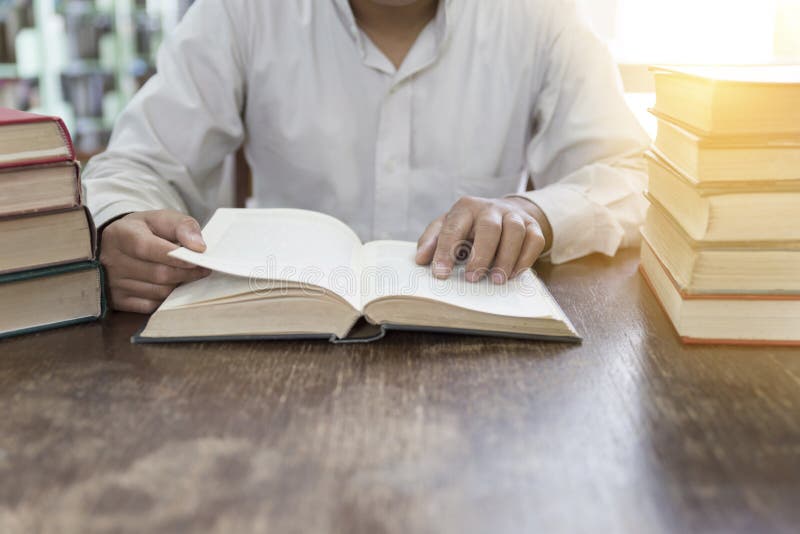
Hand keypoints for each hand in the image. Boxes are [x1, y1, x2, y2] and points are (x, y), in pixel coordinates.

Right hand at [100, 210, 211, 312]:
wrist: (118, 246)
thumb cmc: (144, 231)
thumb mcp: (161, 219)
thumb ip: (182, 226)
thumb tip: (198, 246)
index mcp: (120, 235)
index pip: (147, 248)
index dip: (175, 256)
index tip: (198, 258)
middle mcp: (111, 260)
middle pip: (158, 274)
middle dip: (186, 272)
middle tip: (203, 268)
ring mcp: (112, 283)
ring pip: (158, 292)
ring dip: (179, 285)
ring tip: (187, 275)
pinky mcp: (118, 301)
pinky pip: (151, 305)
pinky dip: (167, 298)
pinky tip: (172, 286)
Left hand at [415, 196, 551, 282]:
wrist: (502, 212)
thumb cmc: (469, 226)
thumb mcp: (446, 227)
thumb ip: (431, 241)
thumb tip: (420, 259)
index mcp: (465, 208)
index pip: (453, 228)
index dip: (446, 251)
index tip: (441, 274)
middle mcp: (490, 208)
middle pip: (489, 228)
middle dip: (481, 255)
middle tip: (472, 279)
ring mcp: (514, 215)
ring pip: (515, 232)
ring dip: (506, 258)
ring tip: (496, 280)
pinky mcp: (533, 225)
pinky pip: (535, 239)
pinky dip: (525, 258)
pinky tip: (513, 274)